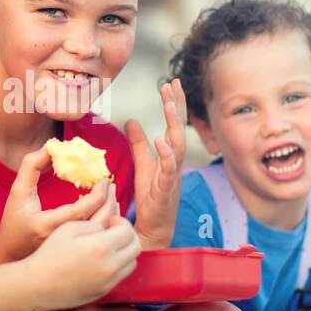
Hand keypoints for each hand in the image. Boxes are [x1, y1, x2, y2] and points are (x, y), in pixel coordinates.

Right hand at [0, 146, 116, 261]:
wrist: (13, 251)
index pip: (81, 211)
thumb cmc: (14, 221)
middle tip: (110, 182)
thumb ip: (31, 167)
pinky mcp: (77, 253)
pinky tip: (105, 208)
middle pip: (98, 223)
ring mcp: (71, 249)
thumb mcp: (18, 191)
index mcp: (47, 225)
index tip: (103, 178)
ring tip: (110, 193)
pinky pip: (99, 238)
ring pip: (103, 233)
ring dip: (111, 211)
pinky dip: (106, 221)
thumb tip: (51, 147)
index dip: (98, 193)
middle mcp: (62, 241)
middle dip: (109, 200)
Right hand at [26, 203, 140, 309]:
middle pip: (136, 247)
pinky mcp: (104, 292)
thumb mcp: (70, 228)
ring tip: (109, 246)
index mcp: (101, 246)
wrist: (38, 284)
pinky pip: (121, 275)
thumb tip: (109, 228)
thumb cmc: (50, 253)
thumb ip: (95, 224)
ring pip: (132, 263)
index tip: (110, 221)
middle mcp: (110, 266)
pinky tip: (102, 260)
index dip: (121, 221)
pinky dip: (118, 265)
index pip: (127, 230)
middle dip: (128, 235)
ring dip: (125, 251)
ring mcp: (109, 281)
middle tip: (114, 232)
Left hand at [124, 79, 186, 249]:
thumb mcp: (143, 164)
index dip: (174, 104)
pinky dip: (166, 155)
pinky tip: (161, 140)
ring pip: (177, 146)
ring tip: (169, 105)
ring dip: (174, 125)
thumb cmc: (151, 197)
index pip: (174, 124)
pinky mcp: (166, 190)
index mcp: (170, 155)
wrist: (153, 227)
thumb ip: (139, 143)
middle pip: (179, 129)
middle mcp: (175, 163)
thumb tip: (131, 120)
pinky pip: (169, 170)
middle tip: (172, 85)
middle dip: (177, 107)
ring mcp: (172, 176)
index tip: (171, 83)